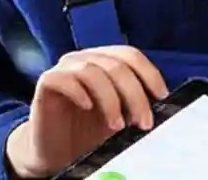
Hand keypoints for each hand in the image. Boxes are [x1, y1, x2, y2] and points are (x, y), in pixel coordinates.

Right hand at [5, 46, 168, 178]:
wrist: (54, 152)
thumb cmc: (87, 133)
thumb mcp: (119, 118)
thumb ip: (134, 106)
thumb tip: (161, 104)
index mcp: (104, 61)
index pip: (130, 55)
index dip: (148, 73)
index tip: (161, 96)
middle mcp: (85, 59)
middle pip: (116, 65)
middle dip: (135, 95)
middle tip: (143, 122)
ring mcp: (64, 68)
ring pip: (93, 72)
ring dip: (110, 100)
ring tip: (116, 125)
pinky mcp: (46, 82)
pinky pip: (64, 79)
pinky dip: (79, 92)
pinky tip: (88, 108)